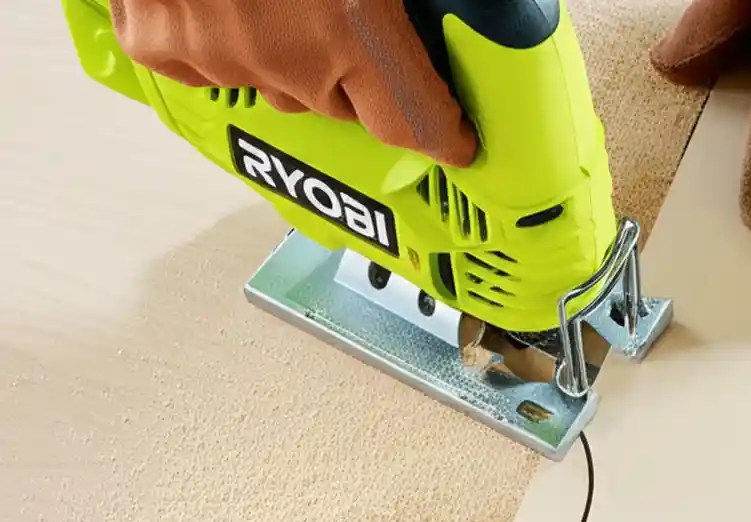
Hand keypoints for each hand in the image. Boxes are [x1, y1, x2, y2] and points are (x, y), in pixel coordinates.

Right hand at [108, 0, 477, 165]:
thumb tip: (416, 2)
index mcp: (352, 28)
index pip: (413, 118)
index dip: (441, 133)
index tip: (456, 141)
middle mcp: (288, 59)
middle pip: (340, 105)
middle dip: (353, 76)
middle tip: (347, 23)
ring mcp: (218, 57)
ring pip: (274, 87)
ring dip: (287, 57)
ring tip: (282, 0)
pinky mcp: (158, 44)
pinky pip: (205, 65)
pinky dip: (220, 39)